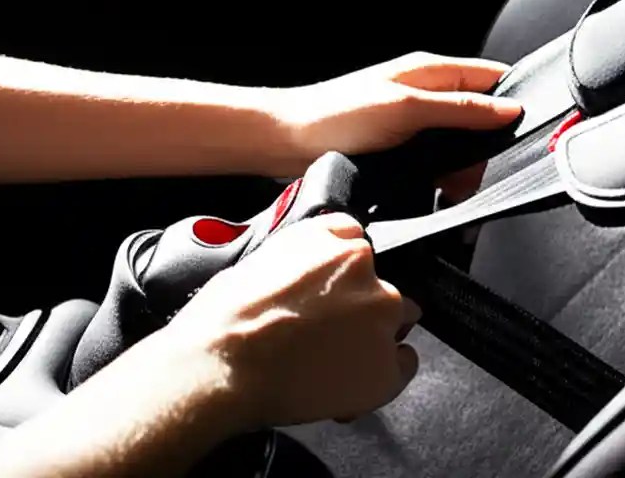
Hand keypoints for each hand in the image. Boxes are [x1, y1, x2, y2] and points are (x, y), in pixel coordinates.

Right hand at [164, 213, 419, 429]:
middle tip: (326, 335)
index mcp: (336, 239)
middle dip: (360, 308)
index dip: (342, 277)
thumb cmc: (226, 317)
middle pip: (381, 288)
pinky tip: (347, 385)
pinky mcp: (385, 365)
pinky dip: (382, 376)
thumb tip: (309, 273)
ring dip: (373, 340)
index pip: (357, 248)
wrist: (223, 365)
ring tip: (331, 364)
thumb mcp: (262, 258)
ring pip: (396, 325)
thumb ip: (302, 256)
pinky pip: (402, 367)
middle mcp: (367, 272)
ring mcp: (381, 318)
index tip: (330, 294)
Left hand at [275, 52, 521, 170]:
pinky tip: (430, 190)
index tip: (521, 130)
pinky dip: (439, 177)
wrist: (286, 144)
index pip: (492, 77)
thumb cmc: (336, 118)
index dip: (511, 100)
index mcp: (431, 71)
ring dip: (459, 167)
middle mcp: (425, 92)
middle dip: (482, 146)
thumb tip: (508, 110)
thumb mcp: (408, 110)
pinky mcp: (399, 146)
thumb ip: (460, 108)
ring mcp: (412, 120)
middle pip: (479, 115)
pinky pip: (435, 161)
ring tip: (445, 186)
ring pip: (458, 143)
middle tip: (469, 171)